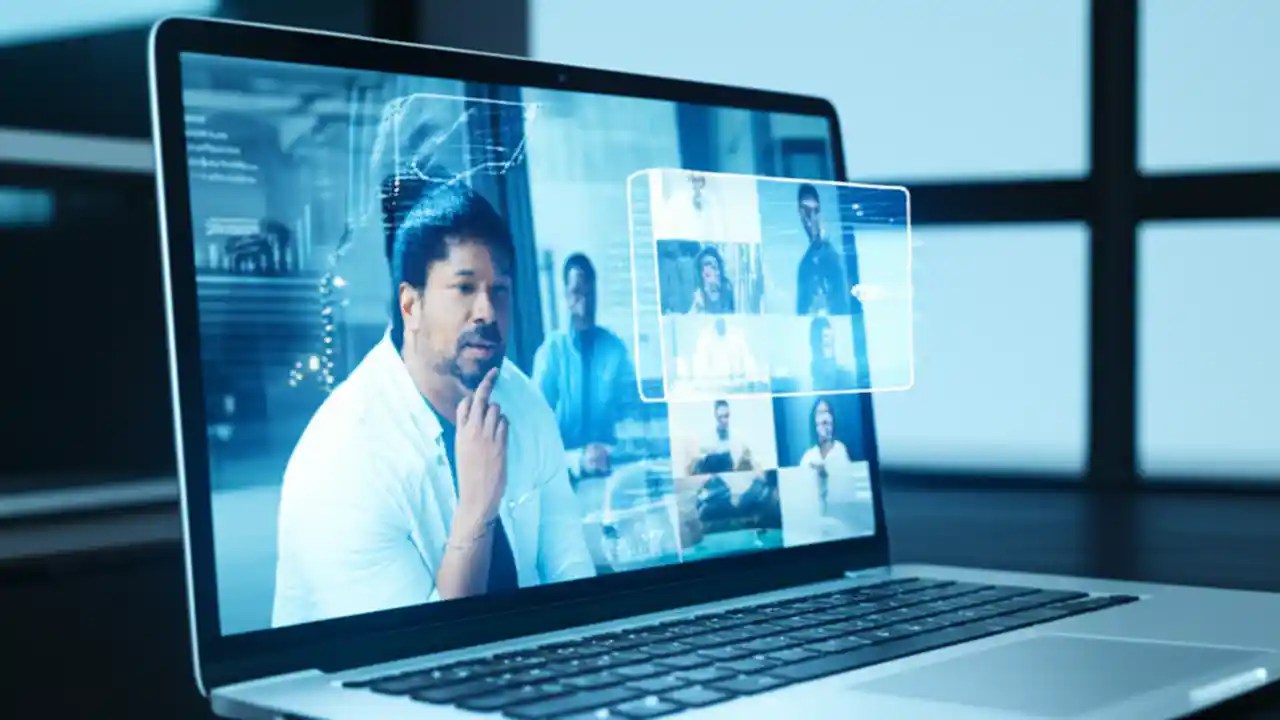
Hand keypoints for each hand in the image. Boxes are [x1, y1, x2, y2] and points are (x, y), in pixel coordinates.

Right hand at [452, 368, 507, 536]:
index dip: (472, 398)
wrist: (476, 496)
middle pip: (480, 399)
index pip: (464, 405)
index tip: (479, 390)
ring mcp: (487, 437)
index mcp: (460, 433)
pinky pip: (505, 422)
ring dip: (498, 412)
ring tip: (496, 425)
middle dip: (487, 383)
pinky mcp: (500, 444)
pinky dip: (505, 424)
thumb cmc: (469, 476)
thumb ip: (468, 434)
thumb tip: (479, 420)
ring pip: (495, 408)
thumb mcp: (462, 451)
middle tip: (494, 371)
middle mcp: (472, 431)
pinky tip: (502, 433)